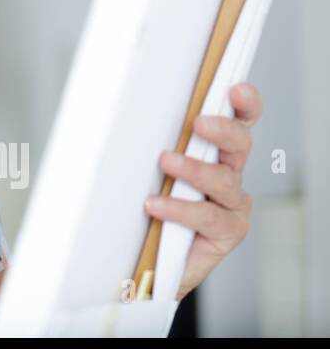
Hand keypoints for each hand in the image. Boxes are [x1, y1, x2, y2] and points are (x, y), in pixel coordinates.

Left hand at [146, 83, 260, 300]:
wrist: (146, 258)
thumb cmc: (146, 206)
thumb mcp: (141, 168)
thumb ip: (139, 142)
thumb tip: (105, 111)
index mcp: (212, 150)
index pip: (237, 121)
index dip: (244, 104)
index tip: (235, 89)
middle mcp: (228, 173)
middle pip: (240, 144)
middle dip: (224, 129)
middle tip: (198, 123)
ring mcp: (231, 204)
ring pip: (223, 179)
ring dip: (194, 168)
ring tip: (166, 162)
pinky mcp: (227, 232)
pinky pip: (208, 216)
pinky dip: (180, 208)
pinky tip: (156, 204)